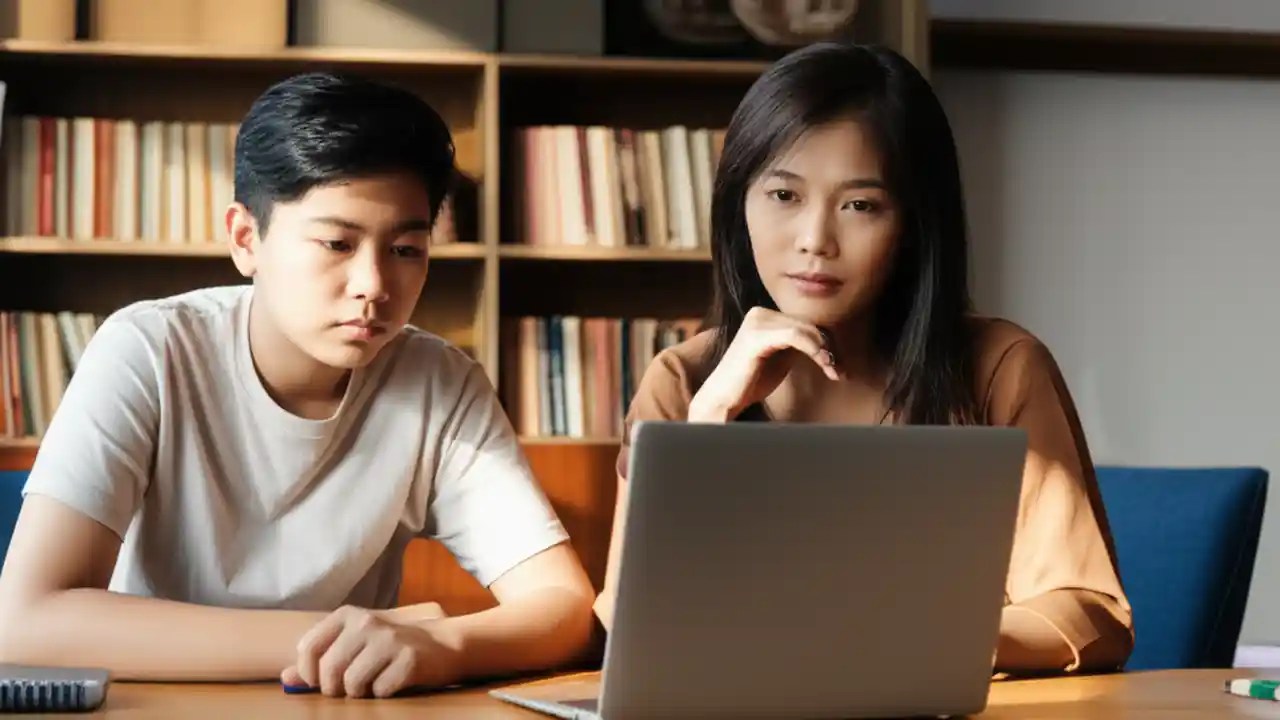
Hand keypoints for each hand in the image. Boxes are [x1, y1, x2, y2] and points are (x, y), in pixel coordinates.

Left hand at [283, 605, 459, 697]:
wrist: (443, 643)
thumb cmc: (389, 646)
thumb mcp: (353, 643)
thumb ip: (319, 659)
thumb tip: (285, 679)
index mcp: (347, 615)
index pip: (308, 648)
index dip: (309, 673)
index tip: (321, 681)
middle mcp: (366, 622)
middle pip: (329, 670)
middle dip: (335, 689)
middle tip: (349, 688)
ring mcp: (389, 640)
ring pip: (352, 683)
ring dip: (359, 693)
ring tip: (371, 684)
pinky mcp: (409, 659)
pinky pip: (380, 691)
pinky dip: (383, 694)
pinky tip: (392, 682)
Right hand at [688, 306, 839, 421]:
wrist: (723, 398)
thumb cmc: (750, 381)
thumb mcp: (781, 357)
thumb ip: (800, 345)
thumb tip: (829, 342)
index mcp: (765, 315)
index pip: (806, 322)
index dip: (827, 342)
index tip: (839, 364)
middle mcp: (760, 313)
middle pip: (808, 324)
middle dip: (829, 347)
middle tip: (840, 370)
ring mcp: (757, 322)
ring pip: (806, 329)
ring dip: (825, 350)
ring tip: (834, 370)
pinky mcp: (757, 335)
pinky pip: (795, 336)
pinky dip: (813, 349)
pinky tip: (823, 363)